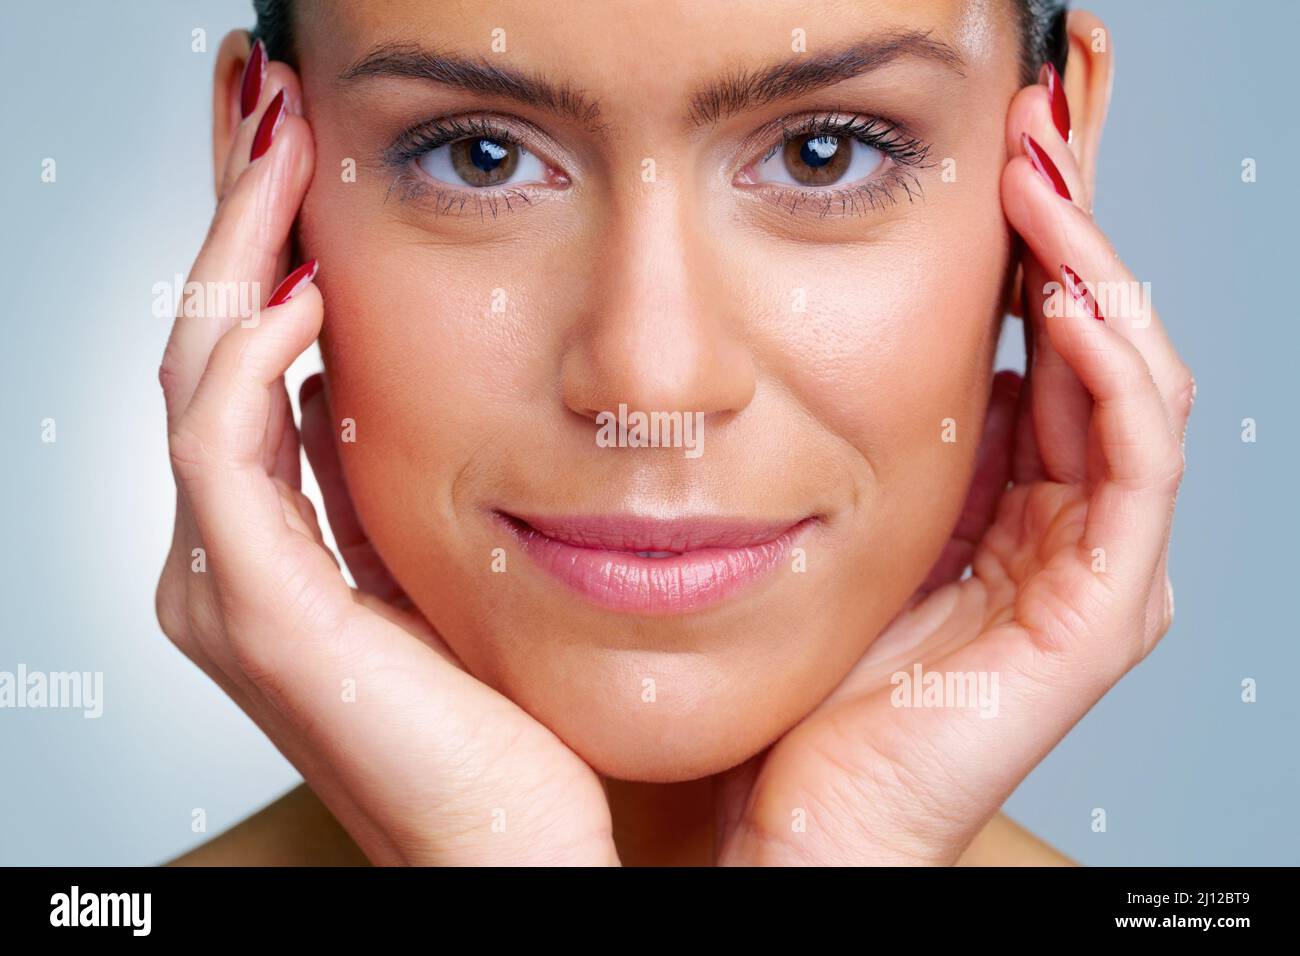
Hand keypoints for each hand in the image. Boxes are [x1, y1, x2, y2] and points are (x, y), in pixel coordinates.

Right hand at [154, 54, 615, 865]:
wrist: (516, 847)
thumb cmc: (502, 715)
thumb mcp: (445, 559)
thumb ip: (391, 475)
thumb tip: (369, 370)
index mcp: (277, 539)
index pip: (245, 357)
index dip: (258, 245)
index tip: (292, 147)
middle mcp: (231, 553)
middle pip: (205, 345)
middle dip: (231, 218)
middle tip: (262, 104)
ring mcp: (230, 582)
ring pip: (200, 377)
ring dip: (233, 254)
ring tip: (275, 149)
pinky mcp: (259, 615)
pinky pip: (223, 454)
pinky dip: (249, 362)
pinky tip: (303, 293)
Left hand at [715, 71, 1192, 864]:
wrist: (807, 809)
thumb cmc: (821, 671)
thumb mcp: (858, 512)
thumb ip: (900, 432)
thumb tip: (899, 330)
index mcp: (1020, 499)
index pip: (1055, 344)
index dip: (1043, 243)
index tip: (1004, 152)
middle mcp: (1072, 525)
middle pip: (1103, 347)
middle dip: (1076, 233)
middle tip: (1038, 131)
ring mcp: (1096, 568)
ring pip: (1133, 386)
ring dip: (1095, 274)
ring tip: (1045, 186)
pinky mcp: (1099, 613)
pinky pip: (1134, 467)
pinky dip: (1112, 374)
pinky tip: (1064, 303)